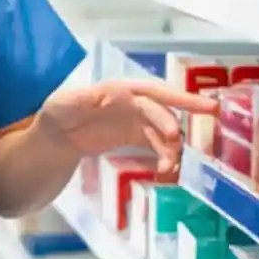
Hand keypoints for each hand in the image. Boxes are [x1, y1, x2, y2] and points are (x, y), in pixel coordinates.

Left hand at [33, 79, 218, 173]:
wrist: (59, 133)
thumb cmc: (61, 111)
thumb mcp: (67, 102)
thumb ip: (84, 99)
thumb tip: (104, 95)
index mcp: (121, 89)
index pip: (153, 91)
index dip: (177, 96)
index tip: (200, 105)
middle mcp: (134, 102)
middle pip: (162, 109)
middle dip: (176, 120)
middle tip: (181, 137)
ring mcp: (137, 120)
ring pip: (163, 131)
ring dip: (171, 147)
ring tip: (170, 165)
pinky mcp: (136, 137)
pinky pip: (157, 146)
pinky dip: (164, 156)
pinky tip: (165, 169)